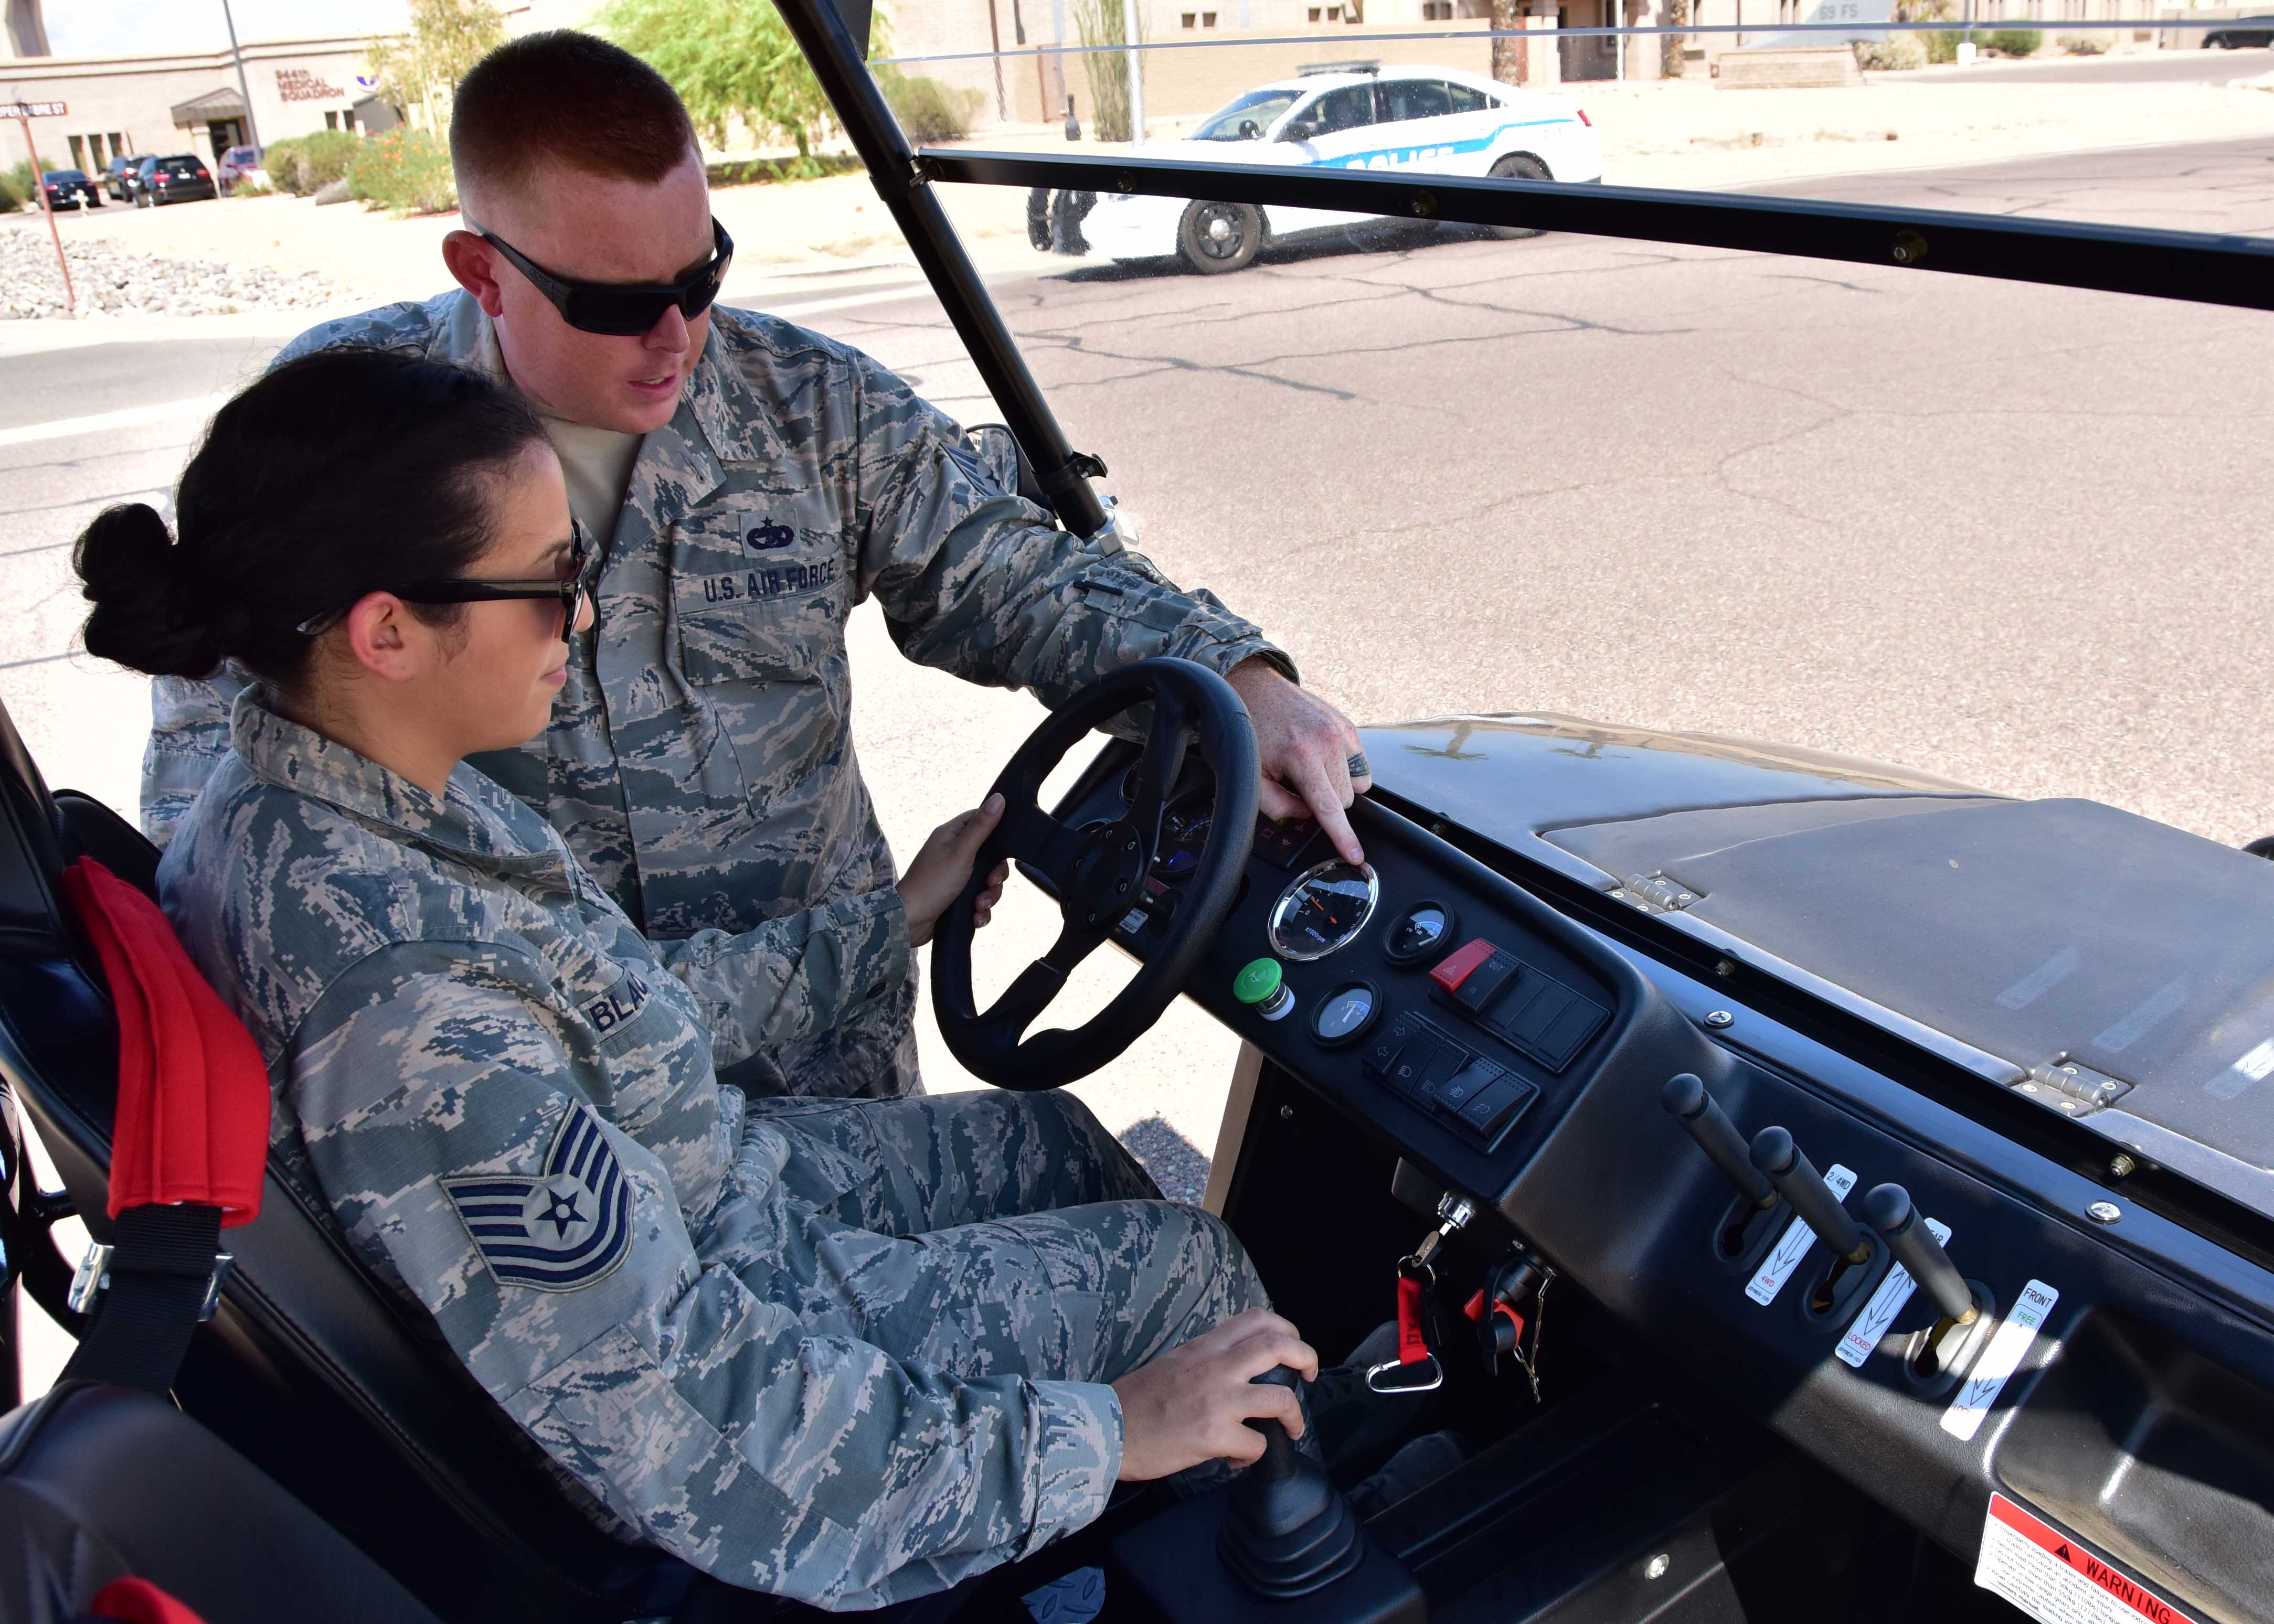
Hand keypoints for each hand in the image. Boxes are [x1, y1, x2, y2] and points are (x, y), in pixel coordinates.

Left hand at [898, 795, 1009, 947]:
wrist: (910, 921)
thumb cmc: (931, 883)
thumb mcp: (961, 852)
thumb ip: (981, 826)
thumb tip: (999, 798)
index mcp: (951, 836)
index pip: (980, 821)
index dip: (996, 831)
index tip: (1003, 848)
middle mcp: (954, 853)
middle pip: (990, 856)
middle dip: (995, 875)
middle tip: (990, 883)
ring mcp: (956, 876)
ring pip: (988, 881)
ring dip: (989, 896)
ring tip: (979, 906)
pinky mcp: (957, 897)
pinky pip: (980, 900)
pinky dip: (981, 910)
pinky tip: (975, 917)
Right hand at [1111, 1308, 1318, 1481]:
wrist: (1106, 1429)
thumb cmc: (1136, 1401)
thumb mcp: (1174, 1362)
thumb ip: (1207, 1359)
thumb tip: (1236, 1368)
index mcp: (1204, 1347)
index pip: (1256, 1319)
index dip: (1286, 1329)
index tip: (1292, 1346)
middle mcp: (1214, 1367)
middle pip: (1279, 1346)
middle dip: (1306, 1357)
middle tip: (1310, 1375)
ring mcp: (1216, 1401)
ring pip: (1280, 1399)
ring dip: (1294, 1417)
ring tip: (1290, 1429)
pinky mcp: (1212, 1435)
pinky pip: (1256, 1444)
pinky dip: (1254, 1454)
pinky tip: (1239, 1458)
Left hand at [1225, 658, 1370, 864]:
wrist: (1253, 687)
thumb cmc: (1249, 730)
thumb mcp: (1252, 776)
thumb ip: (1279, 806)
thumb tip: (1305, 815)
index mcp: (1302, 756)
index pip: (1330, 808)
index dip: (1343, 836)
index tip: (1355, 855)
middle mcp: (1328, 741)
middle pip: (1346, 798)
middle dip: (1327, 802)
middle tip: (1299, 786)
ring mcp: (1341, 730)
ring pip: (1357, 782)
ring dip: (1337, 785)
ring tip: (1310, 770)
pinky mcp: (1347, 723)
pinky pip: (1359, 761)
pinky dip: (1343, 767)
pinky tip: (1320, 758)